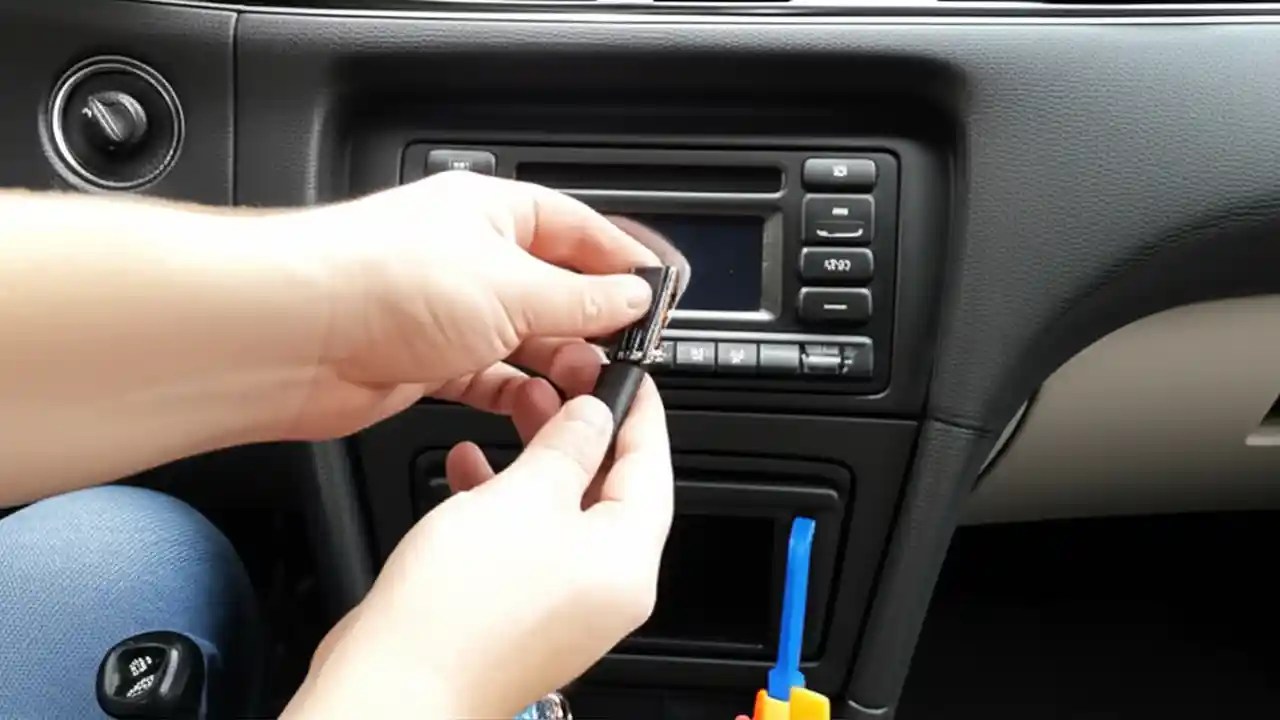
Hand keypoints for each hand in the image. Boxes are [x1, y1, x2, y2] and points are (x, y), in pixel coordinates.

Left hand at [276, 171, 658, 438]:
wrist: (296, 336)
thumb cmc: (383, 282)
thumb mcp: (512, 287)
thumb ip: (581, 299)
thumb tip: (630, 298)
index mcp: (490, 213)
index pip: (576, 231)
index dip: (621, 262)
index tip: (658, 295)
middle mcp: (467, 257)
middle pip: (551, 288)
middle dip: (590, 323)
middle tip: (624, 355)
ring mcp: (444, 310)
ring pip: (521, 338)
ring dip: (555, 365)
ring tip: (586, 390)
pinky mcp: (423, 360)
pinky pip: (486, 377)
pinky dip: (513, 393)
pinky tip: (534, 407)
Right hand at [283, 366, 673, 718]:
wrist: (396, 686)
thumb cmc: (460, 611)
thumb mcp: (525, 497)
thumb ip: (567, 447)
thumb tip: (594, 415)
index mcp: (628, 563)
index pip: (653, 467)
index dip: (639, 412)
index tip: (627, 376)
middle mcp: (606, 592)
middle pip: (612, 490)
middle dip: (582, 432)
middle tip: (560, 386)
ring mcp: (563, 609)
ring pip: (563, 514)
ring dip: (539, 462)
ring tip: (513, 413)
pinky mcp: (519, 616)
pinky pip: (527, 543)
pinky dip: (506, 503)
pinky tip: (470, 472)